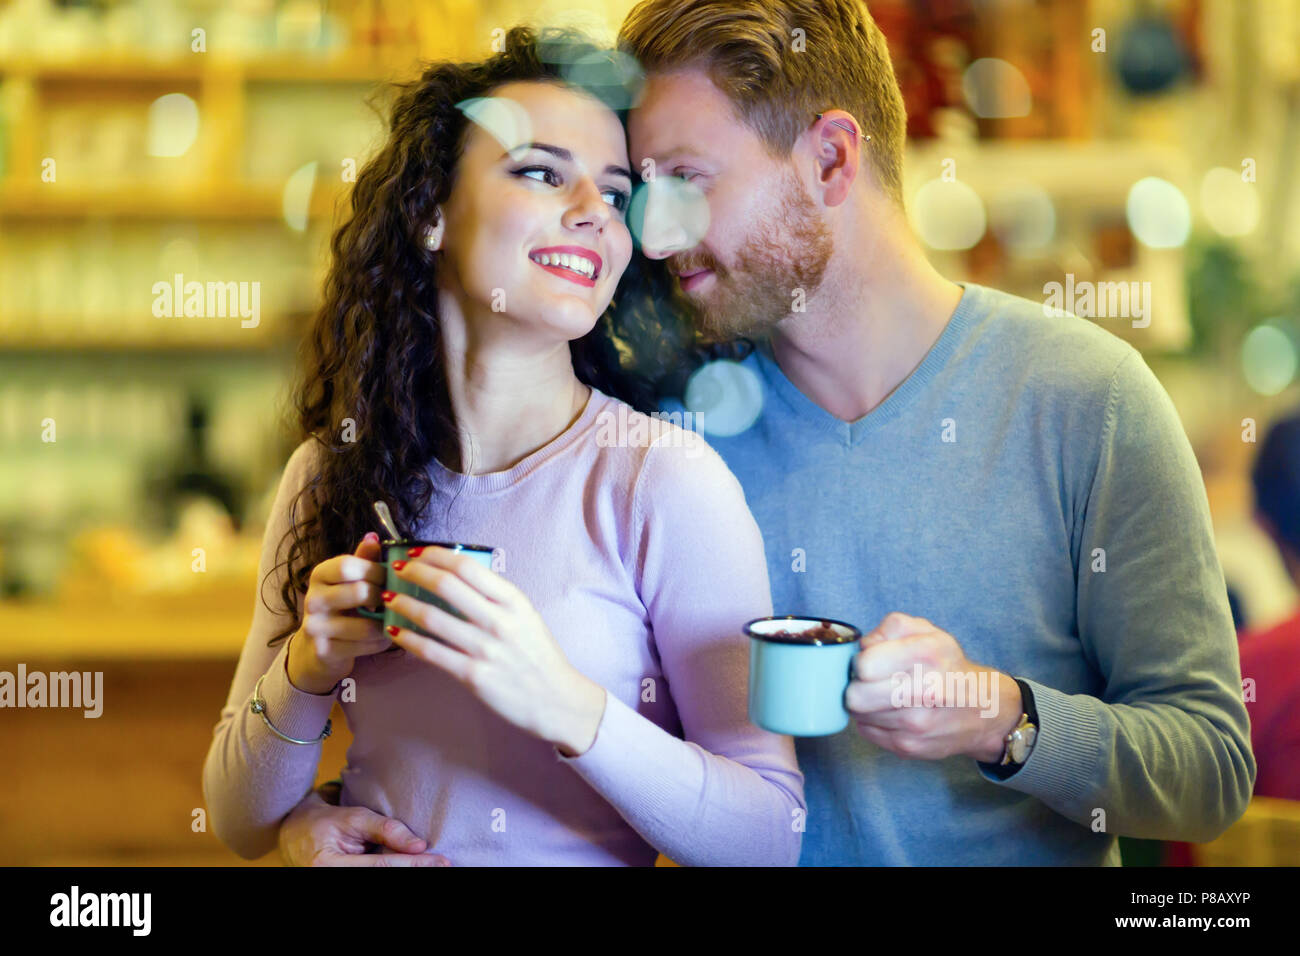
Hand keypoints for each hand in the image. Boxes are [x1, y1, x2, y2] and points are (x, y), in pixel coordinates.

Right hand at [278, 789, 451, 866]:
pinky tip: (415, 865)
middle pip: (385, 876)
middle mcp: (333, 879)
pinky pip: (376, 875)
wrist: (294, 836)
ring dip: (409, 870)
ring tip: (433, 864)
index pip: (382, 867)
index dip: (414, 864)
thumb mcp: (353, 818)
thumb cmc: (324, 823)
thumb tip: (419, 845)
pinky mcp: (347, 880)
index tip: (441, 860)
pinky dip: (396, 869)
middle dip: (416, 871)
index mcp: (331, 866)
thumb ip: (385, 830)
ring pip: (383, 877)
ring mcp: (339, 882)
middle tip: (445, 864)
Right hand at [286, 532, 391, 693]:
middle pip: (360, 592)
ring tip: (390, 619)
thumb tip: (373, 537)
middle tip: (392, 600)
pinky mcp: (325, 651)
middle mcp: (313, 599)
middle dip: (383, 597)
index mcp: (319, 575)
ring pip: (367, 624)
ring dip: (385, 623)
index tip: (389, 576)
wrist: (317, 647)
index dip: (375, 570)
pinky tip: (382, 637)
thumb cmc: (341, 606)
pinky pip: (366, 645)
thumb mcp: (349, 579)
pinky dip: (380, 642)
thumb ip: (363, 559)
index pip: (349, 565)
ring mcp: (316, 627)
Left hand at [385, 546, 606, 755]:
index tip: (417, 553)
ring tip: (388, 597)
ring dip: (403, 603)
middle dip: (414, 573)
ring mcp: (486, 649)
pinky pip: (432, 653)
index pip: (467, 567)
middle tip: (397, 570)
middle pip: (446, 585)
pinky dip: (408, 639)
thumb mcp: (526, 616)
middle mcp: (500, 621)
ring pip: (432, 617)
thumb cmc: (538, 656)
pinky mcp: (474, 676)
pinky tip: (394, 631)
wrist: (557, 699)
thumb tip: (456, 576)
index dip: (436, 556)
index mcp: (513, 601)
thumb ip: (495, 597)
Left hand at [844, 612, 1021, 761]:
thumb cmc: (947, 666)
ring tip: (885, 696)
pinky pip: (867, 732)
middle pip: (855, 696)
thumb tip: (862, 648)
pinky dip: (872, 721)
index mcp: (927, 654)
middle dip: (857, 685)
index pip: (864, 665)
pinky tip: (891, 713)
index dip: (861, 661)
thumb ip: (890, 627)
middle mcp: (926, 691)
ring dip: (864, 704)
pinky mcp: (909, 747)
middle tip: (871, 682)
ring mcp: (917, 724)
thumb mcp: (927, 631)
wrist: (985, 709)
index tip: (872, 662)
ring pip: (858, 715)